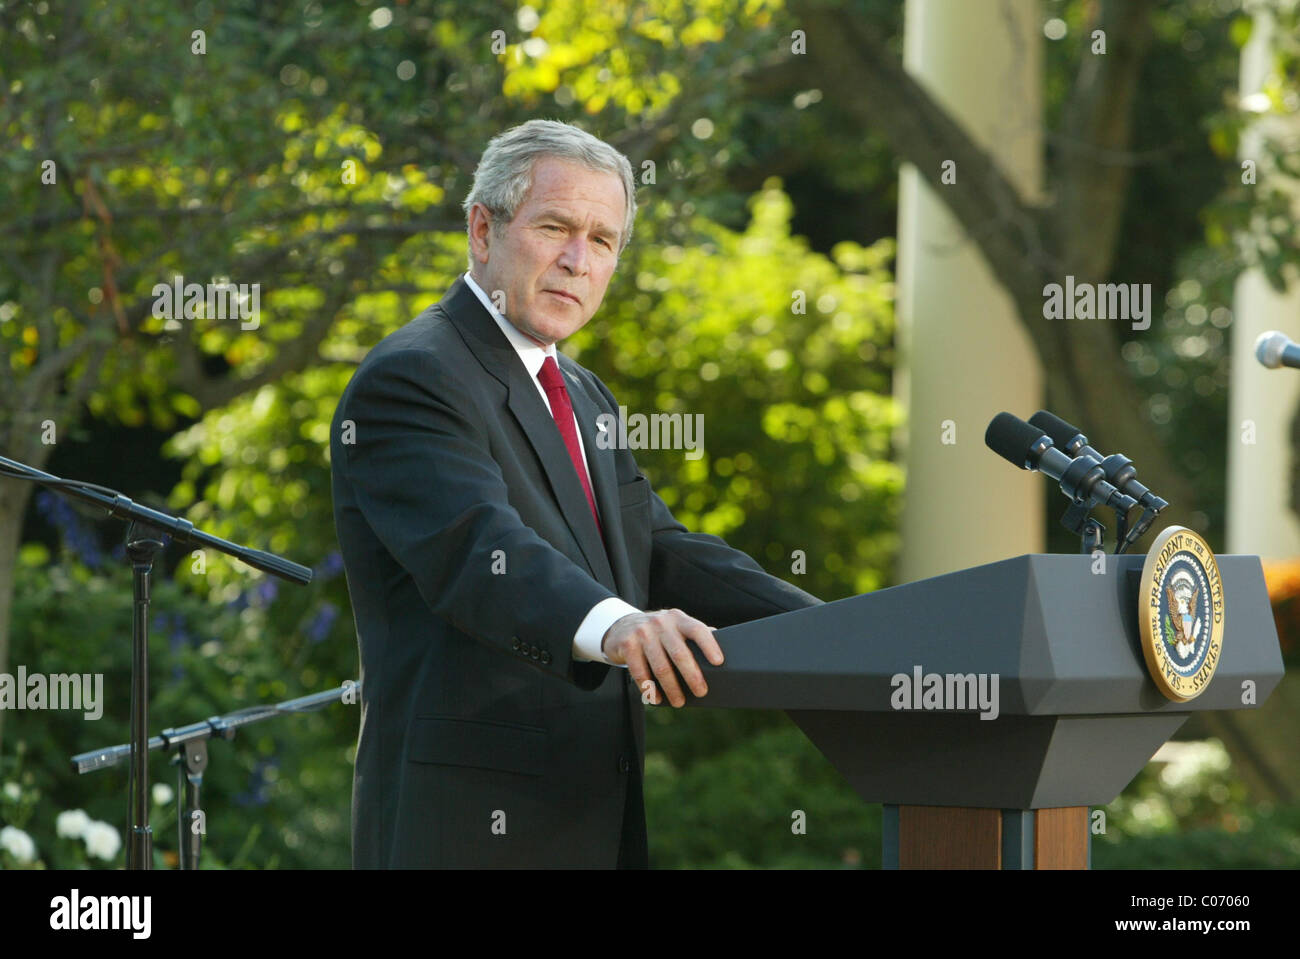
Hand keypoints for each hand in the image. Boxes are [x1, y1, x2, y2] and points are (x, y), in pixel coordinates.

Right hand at [600, 608, 722, 706]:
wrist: (621, 626)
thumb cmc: (659, 632)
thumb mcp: (676, 626)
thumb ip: (695, 634)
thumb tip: (725, 649)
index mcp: (678, 618)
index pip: (697, 629)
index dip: (709, 645)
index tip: (719, 662)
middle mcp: (661, 623)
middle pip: (680, 653)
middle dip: (692, 676)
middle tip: (701, 692)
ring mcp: (642, 633)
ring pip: (661, 667)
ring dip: (671, 688)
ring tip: (679, 702)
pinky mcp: (627, 645)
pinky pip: (640, 672)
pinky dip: (650, 689)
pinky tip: (657, 698)